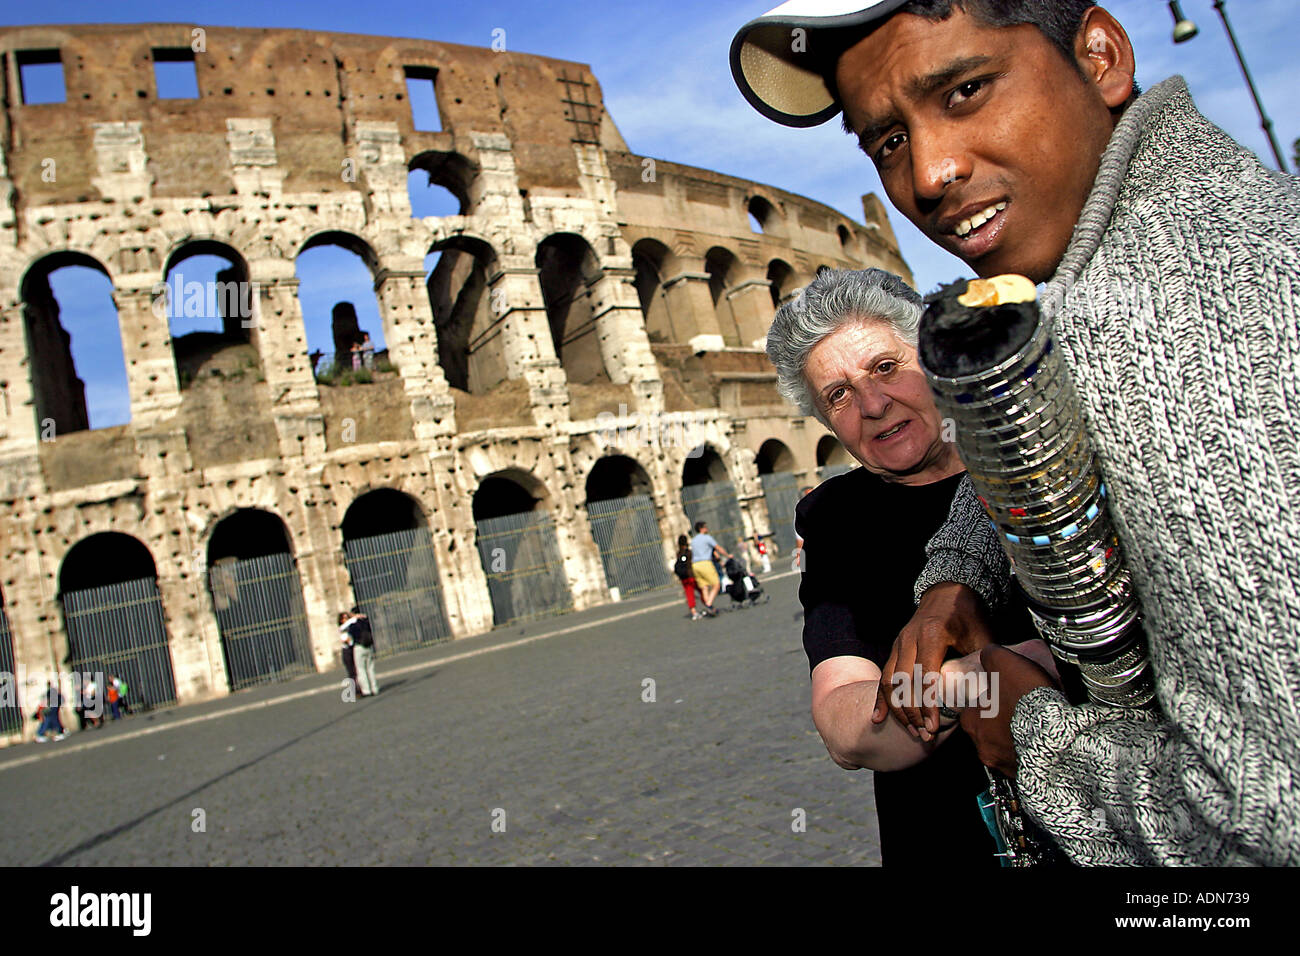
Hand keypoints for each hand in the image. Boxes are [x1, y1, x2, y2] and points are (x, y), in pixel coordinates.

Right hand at [872, 583, 992, 737]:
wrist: (947, 593)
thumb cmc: (968, 617)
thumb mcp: (981, 637)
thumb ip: (983, 663)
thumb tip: (993, 695)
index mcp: (932, 633)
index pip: (926, 674)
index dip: (929, 703)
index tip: (934, 726)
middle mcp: (910, 638)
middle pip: (904, 681)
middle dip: (913, 712)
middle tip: (924, 735)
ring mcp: (899, 643)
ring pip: (891, 681)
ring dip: (899, 710)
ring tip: (911, 731)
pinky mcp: (895, 648)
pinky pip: (884, 675)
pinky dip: (881, 699)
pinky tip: (878, 718)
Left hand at [957, 645, 1054, 777]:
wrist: (1059, 735)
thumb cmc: (1027, 700)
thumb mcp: (1004, 662)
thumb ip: (991, 656)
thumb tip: (989, 654)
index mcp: (972, 722)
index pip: (971, 708)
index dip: (987, 698)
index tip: (1002, 692)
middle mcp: (984, 748)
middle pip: (988, 729)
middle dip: (1002, 718)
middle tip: (1021, 706)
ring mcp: (1005, 765)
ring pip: (1007, 746)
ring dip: (1018, 735)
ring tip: (1036, 722)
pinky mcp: (1027, 776)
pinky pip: (1026, 761)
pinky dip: (1033, 750)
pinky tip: (1045, 738)